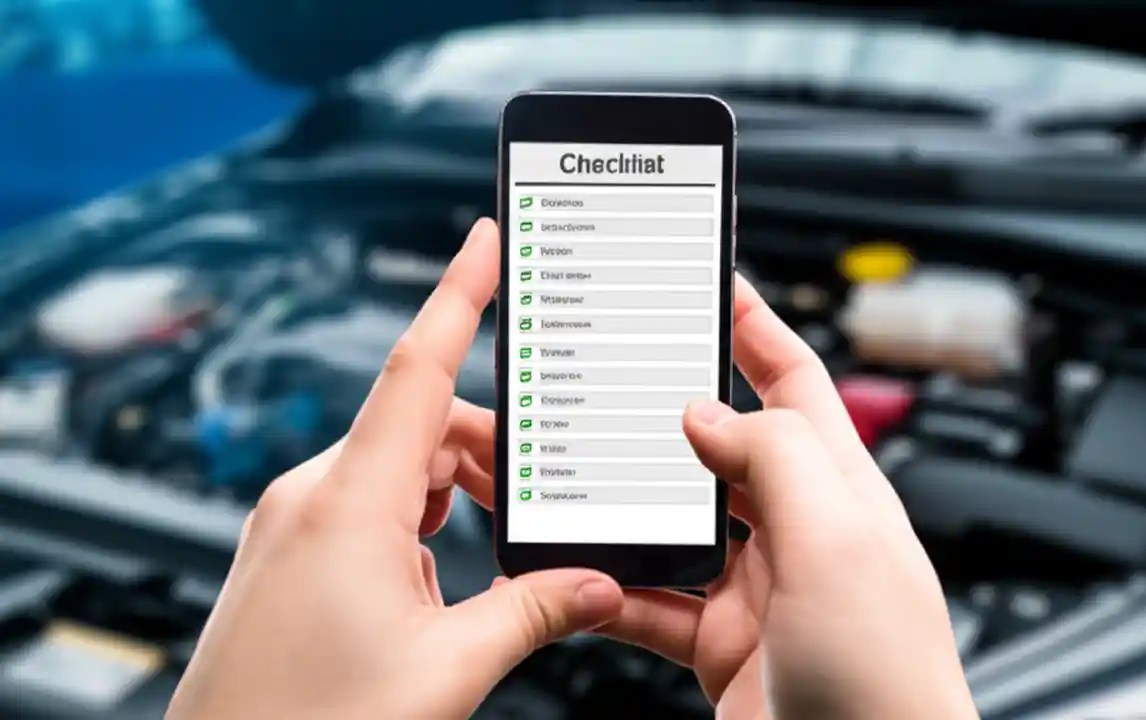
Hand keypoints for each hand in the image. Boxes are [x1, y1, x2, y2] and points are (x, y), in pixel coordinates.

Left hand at [167, 219, 623, 719]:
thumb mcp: (446, 670)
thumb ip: (532, 612)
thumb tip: (597, 582)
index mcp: (346, 503)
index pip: (416, 370)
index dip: (456, 296)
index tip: (481, 240)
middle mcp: (309, 498)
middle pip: (420, 428)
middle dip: (492, 450)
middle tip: (551, 499)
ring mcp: (290, 528)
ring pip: (395, 470)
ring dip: (454, 492)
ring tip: (498, 556)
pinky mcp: (284, 558)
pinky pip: (364, 508)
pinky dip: (417, 522)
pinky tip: (441, 580)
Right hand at [441, 276, 976, 718]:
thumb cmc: (888, 679)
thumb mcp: (836, 539)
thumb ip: (773, 457)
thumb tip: (705, 411)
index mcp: (840, 489)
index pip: (793, 382)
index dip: (752, 329)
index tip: (709, 285)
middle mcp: (798, 532)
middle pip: (719, 448)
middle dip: (662, 415)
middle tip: (607, 382)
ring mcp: (756, 591)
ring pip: (673, 524)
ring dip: (621, 504)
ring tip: (573, 475)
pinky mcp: (720, 644)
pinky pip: (649, 599)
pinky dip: (610, 586)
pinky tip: (580, 572)